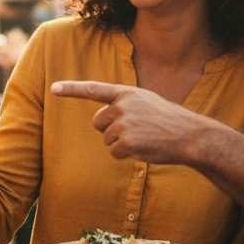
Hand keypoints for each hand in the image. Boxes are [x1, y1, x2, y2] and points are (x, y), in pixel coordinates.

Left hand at [51, 80, 209, 164]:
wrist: (190, 135)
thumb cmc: (169, 121)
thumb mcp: (147, 103)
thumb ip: (125, 105)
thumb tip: (105, 120)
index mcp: (127, 93)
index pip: (94, 89)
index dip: (72, 89)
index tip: (53, 89)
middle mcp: (122, 106)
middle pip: (98, 123)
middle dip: (111, 130)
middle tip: (136, 131)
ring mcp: (124, 123)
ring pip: (107, 140)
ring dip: (122, 144)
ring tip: (145, 139)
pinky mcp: (126, 141)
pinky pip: (115, 152)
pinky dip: (127, 155)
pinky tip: (144, 148)